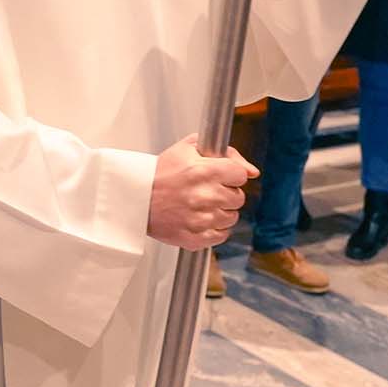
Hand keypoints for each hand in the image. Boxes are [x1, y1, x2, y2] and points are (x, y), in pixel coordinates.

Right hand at [147, 135, 257, 250]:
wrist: (134, 198)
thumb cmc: (160, 173)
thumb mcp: (189, 148)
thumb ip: (227, 152)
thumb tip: (252, 171)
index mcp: (204, 171)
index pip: (240, 175)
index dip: (230, 175)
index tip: (218, 176)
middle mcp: (205, 195)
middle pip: (238, 198)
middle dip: (226, 193)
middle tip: (207, 191)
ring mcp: (200, 219)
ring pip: (231, 218)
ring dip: (220, 212)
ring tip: (201, 206)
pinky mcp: (195, 238)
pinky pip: (221, 236)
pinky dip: (213, 229)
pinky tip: (199, 219)